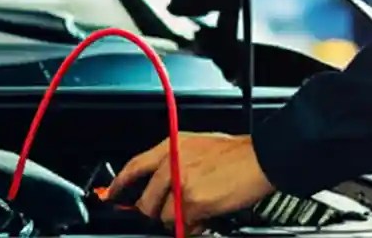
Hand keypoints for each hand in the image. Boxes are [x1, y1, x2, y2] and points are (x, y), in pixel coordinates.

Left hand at [108, 132, 274, 231]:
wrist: (260, 159)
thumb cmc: (236, 154)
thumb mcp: (198, 146)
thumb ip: (175, 162)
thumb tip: (160, 183)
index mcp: (171, 146)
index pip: (134, 166)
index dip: (120, 184)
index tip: (112, 195)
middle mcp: (171, 163)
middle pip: (146, 200)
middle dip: (154, 212)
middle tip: (170, 211)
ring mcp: (180, 183)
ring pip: (164, 216)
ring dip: (179, 218)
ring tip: (198, 208)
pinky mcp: (192, 202)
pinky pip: (182, 224)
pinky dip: (192, 225)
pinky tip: (205, 214)